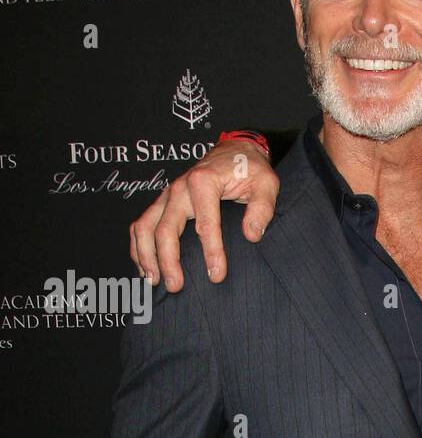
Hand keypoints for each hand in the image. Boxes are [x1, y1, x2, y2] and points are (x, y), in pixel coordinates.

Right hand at [129, 140, 279, 290]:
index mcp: (204, 182)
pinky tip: (145, 267)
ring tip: (153, 281)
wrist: (234, 152)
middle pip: (166, 228)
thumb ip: (262, 209)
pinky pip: (142, 224)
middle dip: (168, 260)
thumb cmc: (251, 169)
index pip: (205, 224)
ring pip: (145, 226)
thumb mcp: (267, 184)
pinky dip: (138, 246)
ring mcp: (167, 195)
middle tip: (175, 286)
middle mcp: (180, 188)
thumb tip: (252, 235)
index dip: (211, 252)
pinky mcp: (163, 202)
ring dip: (146, 255)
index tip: (216, 276)